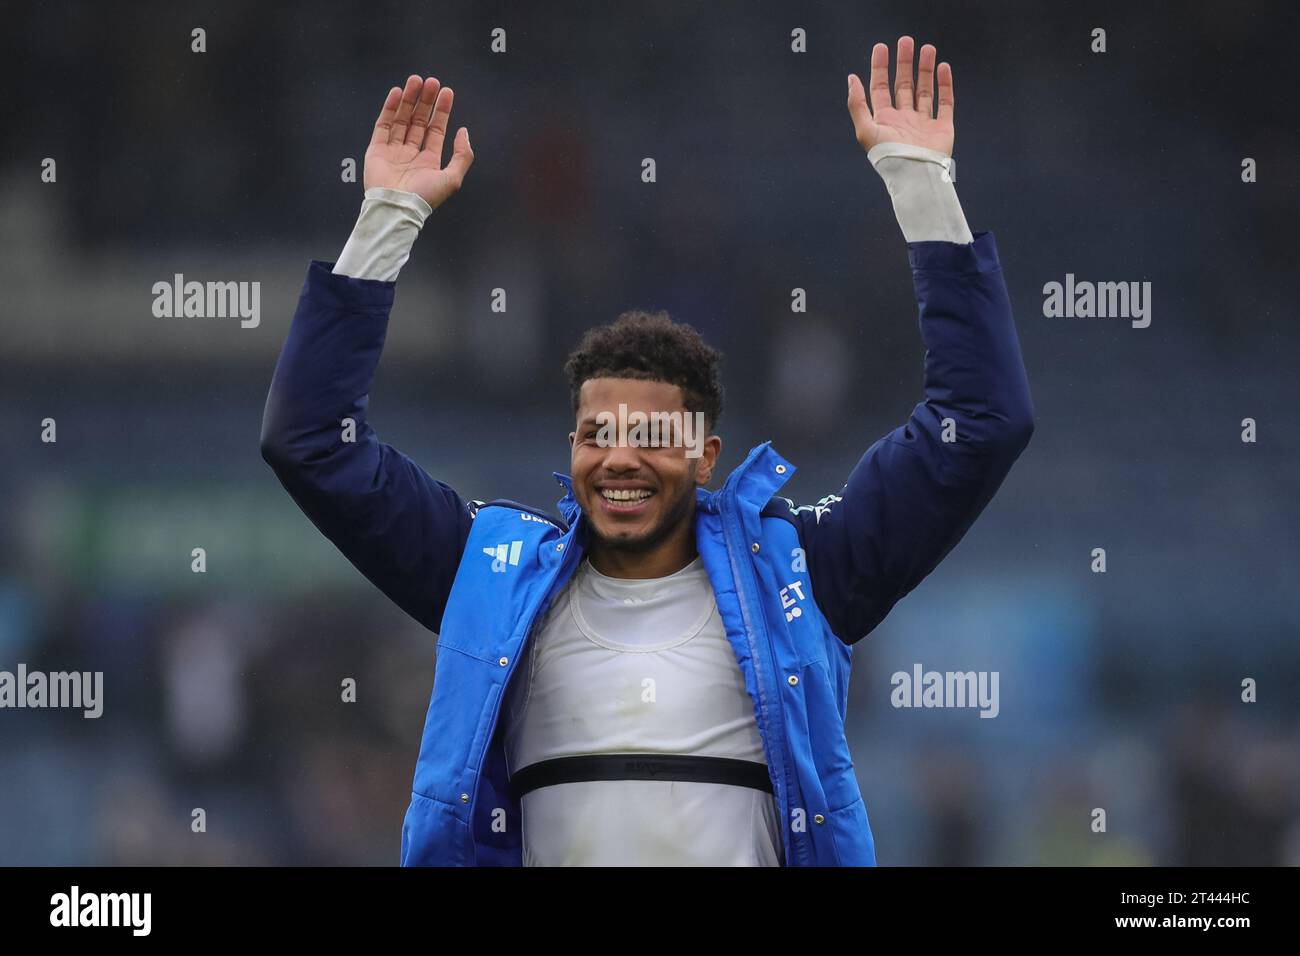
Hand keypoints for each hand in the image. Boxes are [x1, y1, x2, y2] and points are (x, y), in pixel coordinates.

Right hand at [365, 74, 474, 208]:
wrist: (396, 207)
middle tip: (431, 81)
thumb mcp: (453, 178)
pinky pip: (383, 125)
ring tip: (416, 80)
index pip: (435, 130)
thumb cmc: (425, 197)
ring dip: (409, 99)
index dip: (441, 111)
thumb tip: (464, 132)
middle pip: (418, 120)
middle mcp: (411, 154)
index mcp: (429, 161)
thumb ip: (462, 156)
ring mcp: (393, 151)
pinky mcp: (376, 150)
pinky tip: (397, 92)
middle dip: (425, 101)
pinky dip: (389, 108)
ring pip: (402, 119)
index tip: (446, 92)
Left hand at [847, 37, 953, 155]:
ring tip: (927, 48)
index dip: (879, 67)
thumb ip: (857, 103)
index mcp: (884, 120)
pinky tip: (943, 68)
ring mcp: (923, 124)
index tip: (881, 47)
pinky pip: (945, 103)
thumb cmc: (888, 155)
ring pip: (924, 90)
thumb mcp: (865, 129)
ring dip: (925, 69)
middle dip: (904, 63)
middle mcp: (903, 120)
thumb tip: (851, 78)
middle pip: (903, 85)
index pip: (880, 88)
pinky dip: (945, 85)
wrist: (914, 175)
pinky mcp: (942, 128)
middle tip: (906, 41)